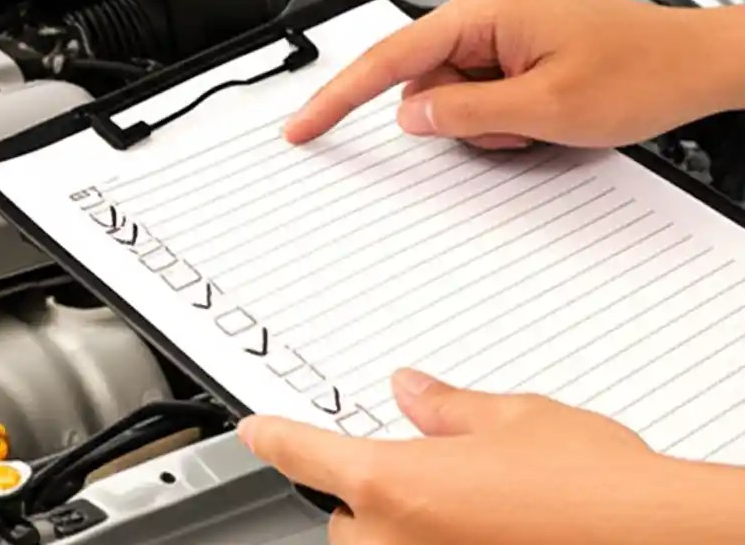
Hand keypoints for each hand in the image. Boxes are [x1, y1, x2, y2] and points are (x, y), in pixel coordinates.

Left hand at [237, 369, 744, 544]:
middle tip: (433, 475)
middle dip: (373, 494)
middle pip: (344, 517)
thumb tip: (411, 391)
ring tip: (472, 513)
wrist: (665, 542)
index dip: (271, 436)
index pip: (302, 452)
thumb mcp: (517, 420)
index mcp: (392, 484)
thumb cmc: (599, 490)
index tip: (254, 431)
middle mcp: (393, 544)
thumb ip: (447, 408)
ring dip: (400, 533)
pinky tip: (485, 532)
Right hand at [284, 0, 744, 148]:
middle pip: (424, 84)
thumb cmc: (640, 72)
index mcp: (484, 13)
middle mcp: (487, 13)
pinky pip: (481, 95)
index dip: (338, 98)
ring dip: (488, 123)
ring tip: (543, 118)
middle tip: (513, 127)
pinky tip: (544, 114)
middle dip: (457, 119)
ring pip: (453, 97)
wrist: (698, 65)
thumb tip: (410, 117)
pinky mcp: (517, 49)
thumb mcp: (544, 108)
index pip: (389, 60)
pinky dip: (503, 118)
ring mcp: (502, 31)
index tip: (303, 125)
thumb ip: (464, 115)